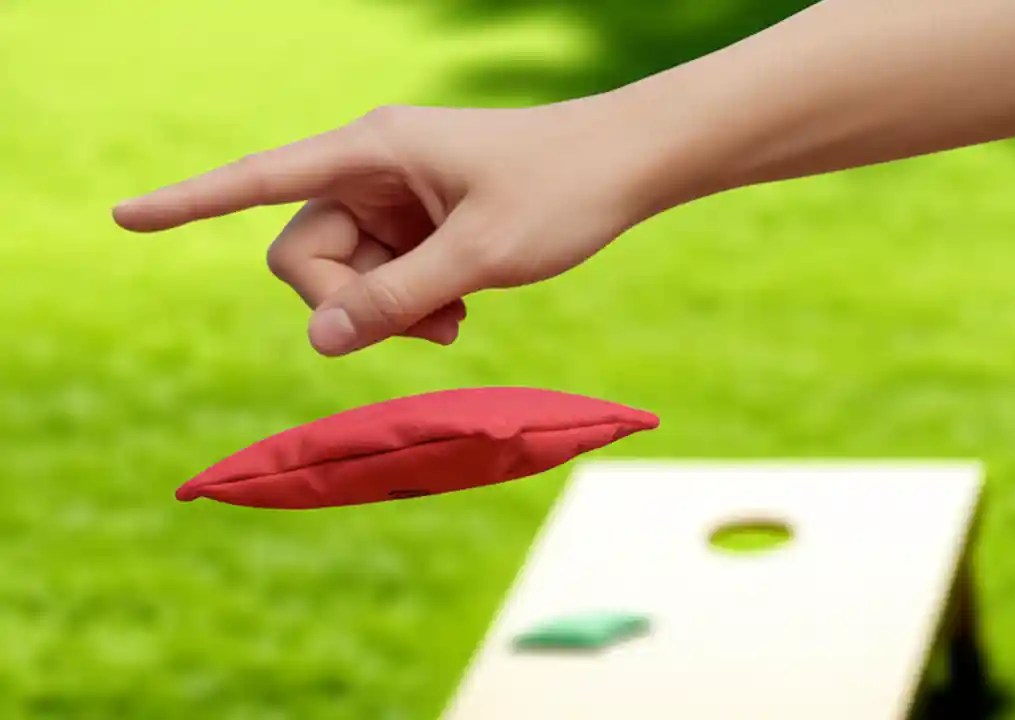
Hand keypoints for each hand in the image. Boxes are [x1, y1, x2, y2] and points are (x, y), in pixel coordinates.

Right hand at [113, 100, 655, 355]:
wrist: (628, 164)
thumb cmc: (562, 190)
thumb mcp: (479, 255)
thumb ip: (395, 300)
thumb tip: (317, 342)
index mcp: (372, 151)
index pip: (261, 181)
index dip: (190, 203)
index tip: (124, 217)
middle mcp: (373, 170)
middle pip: (306, 255)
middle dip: (350, 306)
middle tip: (428, 327)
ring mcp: (397, 198)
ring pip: (349, 277)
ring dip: (390, 312)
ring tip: (458, 320)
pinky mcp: (422, 222)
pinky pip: (385, 277)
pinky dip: (410, 305)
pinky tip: (460, 312)